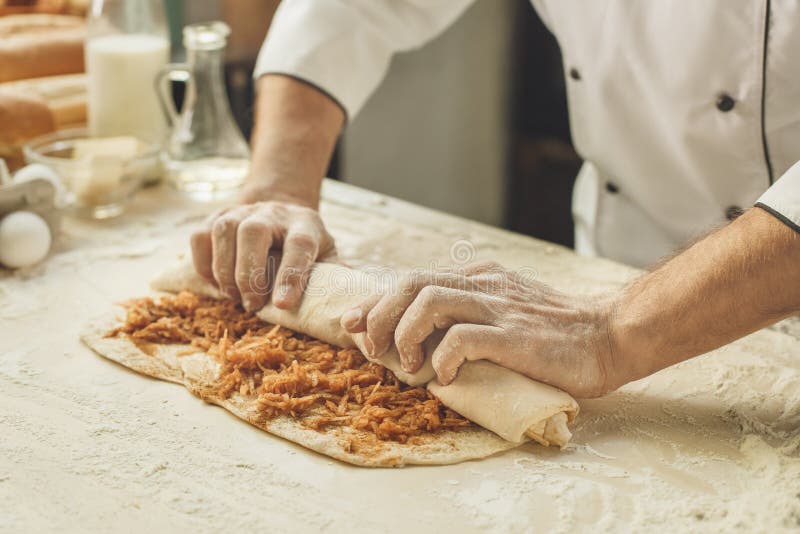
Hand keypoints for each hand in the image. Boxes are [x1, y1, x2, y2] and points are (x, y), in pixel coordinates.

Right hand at [190, 200, 335, 311]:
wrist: (281, 211)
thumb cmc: (306, 246)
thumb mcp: (327, 256)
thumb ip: (334, 279)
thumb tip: (346, 313)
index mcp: (306, 224)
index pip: (300, 245)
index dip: (291, 276)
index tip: (282, 305)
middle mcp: (273, 212)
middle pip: (254, 232)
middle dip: (249, 274)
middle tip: (252, 305)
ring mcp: (242, 211)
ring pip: (224, 231)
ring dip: (225, 271)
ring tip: (235, 297)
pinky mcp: (217, 217)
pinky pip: (200, 238)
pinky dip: (204, 266)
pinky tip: (218, 285)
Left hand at [340, 262, 618, 397]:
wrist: (611, 336)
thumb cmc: (556, 334)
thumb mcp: (506, 311)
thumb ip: (469, 315)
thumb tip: (421, 336)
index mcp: (479, 278)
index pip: (413, 279)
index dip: (376, 301)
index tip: (354, 325)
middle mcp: (484, 285)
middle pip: (411, 283)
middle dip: (379, 315)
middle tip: (371, 349)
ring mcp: (499, 307)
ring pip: (429, 301)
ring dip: (404, 334)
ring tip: (405, 364)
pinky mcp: (515, 335)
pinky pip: (462, 338)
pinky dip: (442, 358)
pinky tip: (443, 378)